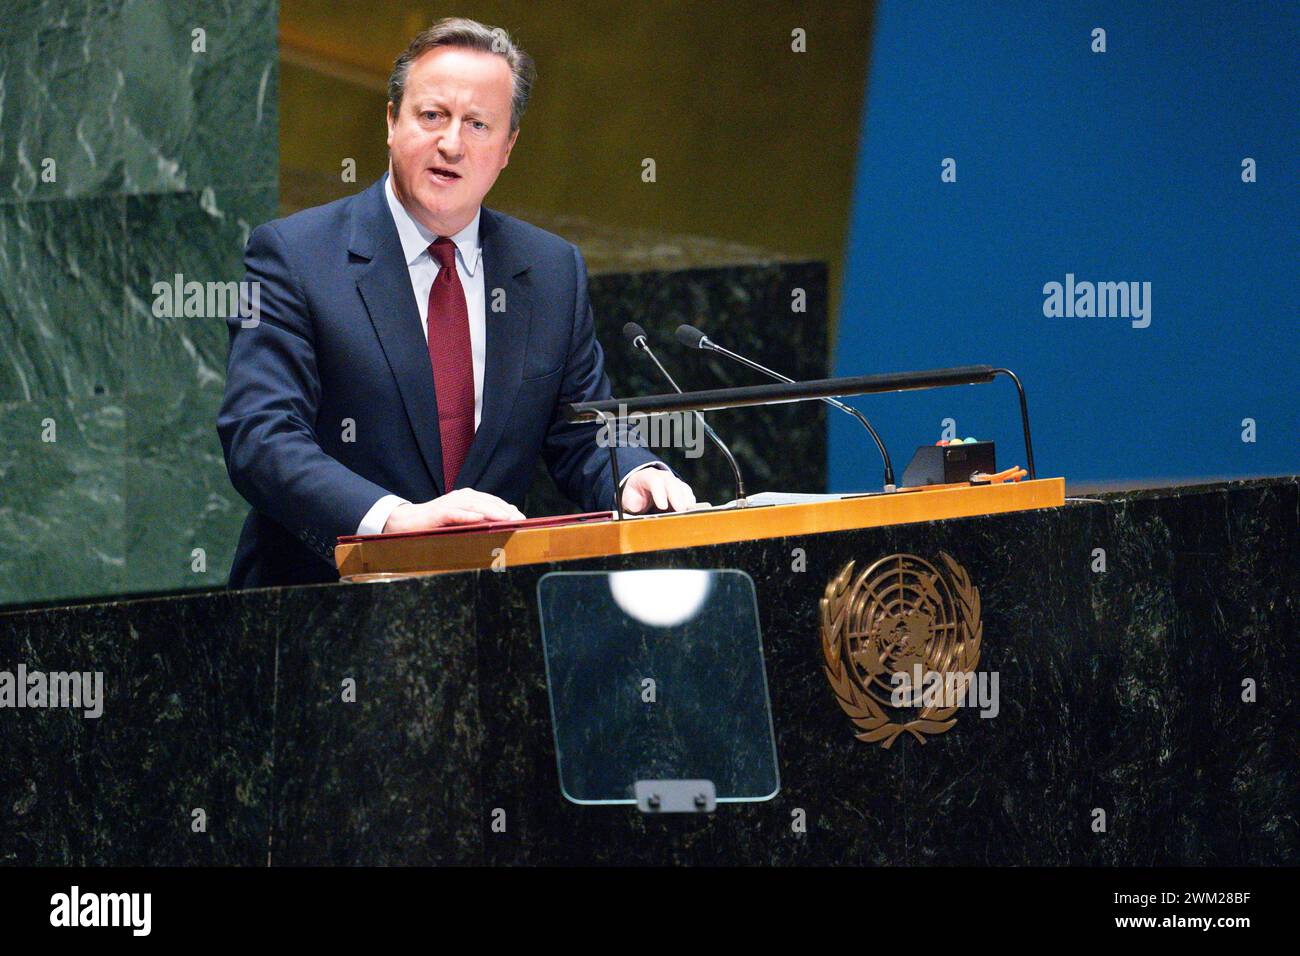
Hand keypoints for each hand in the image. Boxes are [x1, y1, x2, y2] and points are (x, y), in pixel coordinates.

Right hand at [383, 488, 525, 532]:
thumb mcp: (461, 521)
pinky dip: (467, 516)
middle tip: (520, 520)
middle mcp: (461, 497)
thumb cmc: (436, 523)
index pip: (493, 501)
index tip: (523, 518)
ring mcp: (450, 503)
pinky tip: (479, 519)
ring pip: (475, 506)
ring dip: (492, 512)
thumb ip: (478, 521)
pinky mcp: (439, 512)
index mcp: (468, 497)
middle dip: (505, 511)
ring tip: (507, 519)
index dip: (508, 509)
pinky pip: (455, 513)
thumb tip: (500, 526)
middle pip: (488, 502)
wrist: (407, 522)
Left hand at [621, 468, 695, 513]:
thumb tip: (638, 507)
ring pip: (682, 487)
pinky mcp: (681, 490)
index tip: (662, 506)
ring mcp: (673, 482)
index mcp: (647, 477)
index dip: (659, 493)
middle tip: (680, 510)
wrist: (640, 488)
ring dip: (686, 500)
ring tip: (688, 512)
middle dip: (676, 497)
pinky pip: (688, 493)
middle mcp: (662, 477)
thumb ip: (632, 503)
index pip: (654, 481)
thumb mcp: (629, 499)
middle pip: (672, 483)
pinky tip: (691, 511)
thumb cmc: (635, 495)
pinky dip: (690, 502)